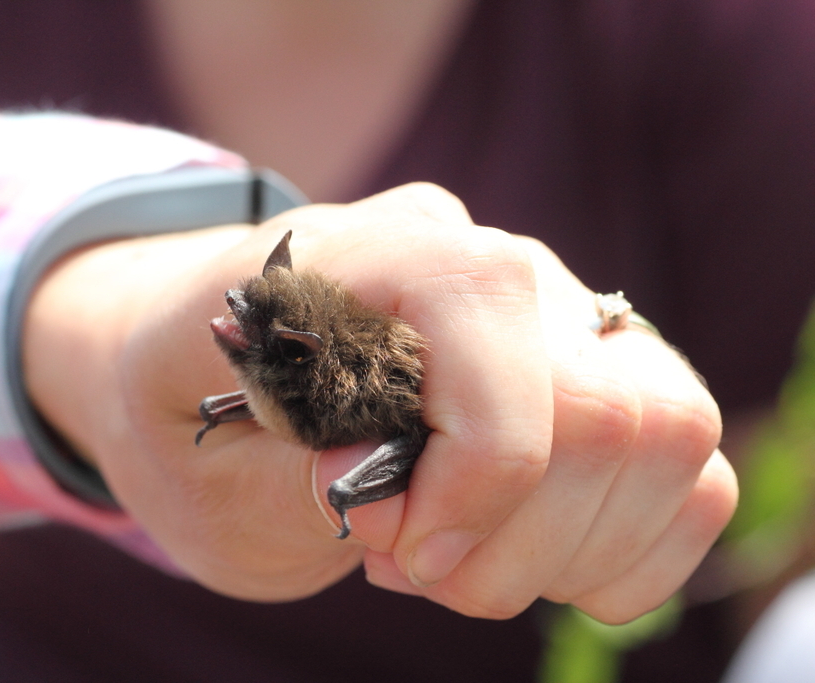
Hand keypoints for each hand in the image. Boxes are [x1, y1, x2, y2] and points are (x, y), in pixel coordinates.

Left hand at [23, 183, 736, 620]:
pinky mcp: (585, 367)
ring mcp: (546, 309)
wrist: (194, 355)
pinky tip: (521, 553)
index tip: (400, 550)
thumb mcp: (190, 456)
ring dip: (568, 547)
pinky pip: (683, 459)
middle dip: (516, 537)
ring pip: (667, 431)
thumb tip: (400, 494)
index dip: (479, 469)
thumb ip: (290, 475)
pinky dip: (622, 542)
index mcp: (370, 248)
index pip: (494, 316)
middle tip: (408, 566)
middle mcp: (481, 258)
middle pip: (609, 404)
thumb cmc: (183, 401)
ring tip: (453, 560)